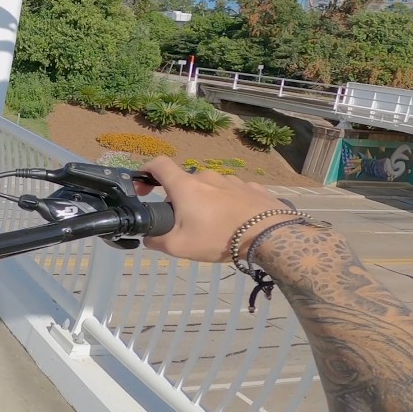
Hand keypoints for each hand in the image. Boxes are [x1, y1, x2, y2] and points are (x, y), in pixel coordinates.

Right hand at [134, 157, 300, 262]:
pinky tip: (234, 220)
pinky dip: (227, 203)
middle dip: (179, 198)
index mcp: (185, 186)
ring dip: (205, 201)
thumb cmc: (219, 237)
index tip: (142, 187)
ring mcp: (232, 180)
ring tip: (213, 224)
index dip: (145, 171)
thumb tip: (148, 238)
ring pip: (210, 187)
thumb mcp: (180, 247)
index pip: (158, 164)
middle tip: (183, 222)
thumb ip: (157, 241)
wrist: (270, 235)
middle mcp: (207, 176)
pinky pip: (232, 192)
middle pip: (185, 182)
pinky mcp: (252, 188)